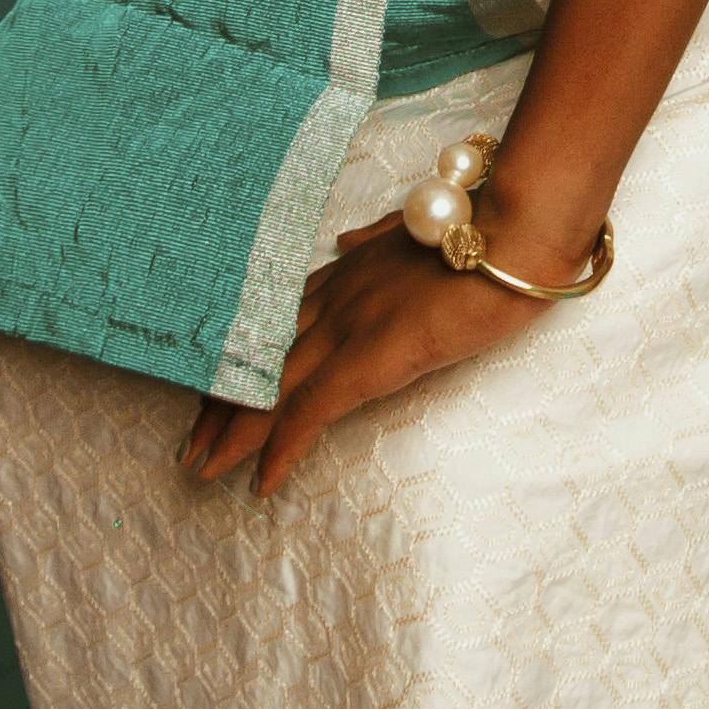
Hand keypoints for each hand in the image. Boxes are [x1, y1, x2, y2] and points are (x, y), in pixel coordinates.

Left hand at [177, 208, 569, 499]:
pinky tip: (260, 483)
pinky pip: (311, 413)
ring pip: (271, 387)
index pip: (280, 316)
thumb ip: (378, 237)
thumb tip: (347, 244)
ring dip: (232, 433)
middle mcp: (338, 296)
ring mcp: (350, 326)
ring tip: (200, 468)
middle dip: (221, 401)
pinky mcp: (372, 359)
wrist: (518, 228)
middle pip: (261, 355)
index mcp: (351, 268)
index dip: (245, 352)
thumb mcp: (421, 226)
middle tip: (190, 440)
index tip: (218, 379)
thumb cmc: (489, 225)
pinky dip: (281, 450)